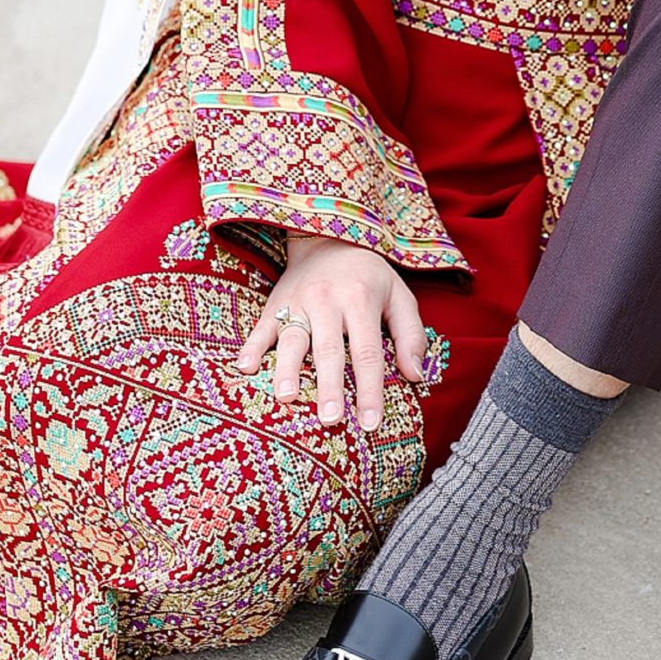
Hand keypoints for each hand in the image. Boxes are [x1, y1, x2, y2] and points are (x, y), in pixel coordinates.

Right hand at [235, 233, 426, 432]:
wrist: (328, 236)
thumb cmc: (369, 276)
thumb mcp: (399, 296)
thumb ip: (411, 335)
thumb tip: (416, 376)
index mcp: (361, 300)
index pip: (368, 352)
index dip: (370, 390)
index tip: (370, 423)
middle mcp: (328, 301)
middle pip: (329, 350)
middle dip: (329, 387)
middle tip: (330, 420)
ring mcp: (298, 301)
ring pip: (293, 339)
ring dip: (288, 369)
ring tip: (286, 397)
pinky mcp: (274, 303)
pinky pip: (261, 327)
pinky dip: (252, 347)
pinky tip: (245, 368)